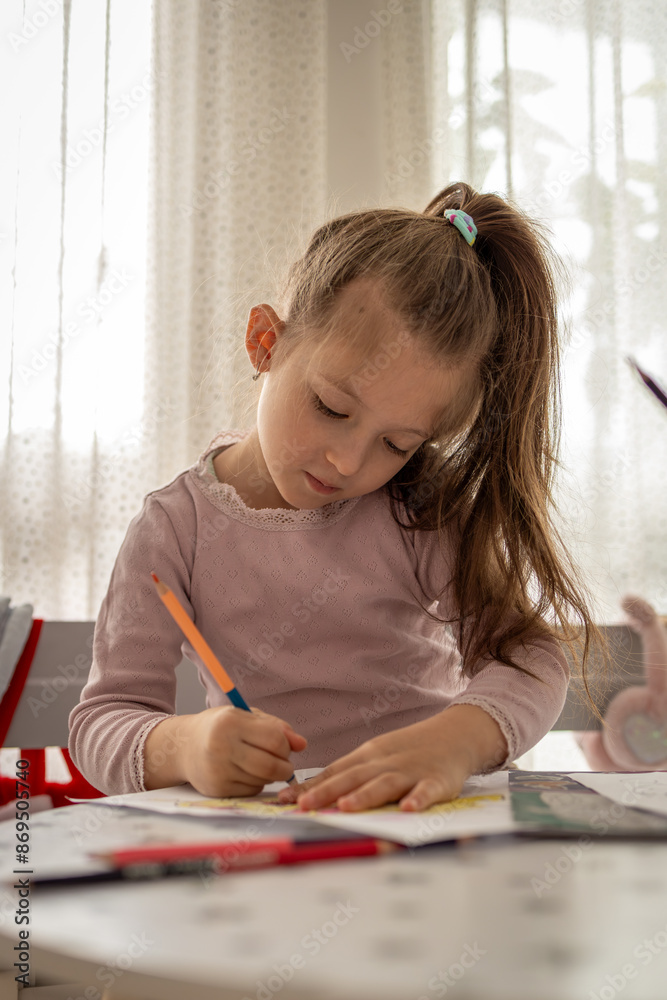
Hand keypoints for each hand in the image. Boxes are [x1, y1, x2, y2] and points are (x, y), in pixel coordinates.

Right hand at [182, 705, 306, 797]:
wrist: (184, 747)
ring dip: (272, 775)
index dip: (286, 745)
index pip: (274, 739)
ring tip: (264, 764)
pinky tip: (248, 772)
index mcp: (230, 723)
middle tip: (283, 762)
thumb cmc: (221, 727)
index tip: (284, 745)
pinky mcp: (218, 789)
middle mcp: (221, 747)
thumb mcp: (247, 717)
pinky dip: (257, 783)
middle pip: (271, 765)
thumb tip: (302, 744)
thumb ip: (277, 727)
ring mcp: (218, 771)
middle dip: (285, 766)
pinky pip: (251, 790)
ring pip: (263, 780)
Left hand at [277, 705, 507, 811]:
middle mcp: (385, 763)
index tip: (285, 801)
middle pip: (353, 777)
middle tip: (305, 806)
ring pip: (385, 783)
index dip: (311, 786)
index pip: (335, 772)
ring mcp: (411, 771)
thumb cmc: (408, 751)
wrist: (453, 735)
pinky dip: (418, 799)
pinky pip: (427, 791)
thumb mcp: (374, 757)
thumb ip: (346, 776)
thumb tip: (307, 794)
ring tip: (346, 807)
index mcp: (368, 757)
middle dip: (327, 792)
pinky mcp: (437, 781)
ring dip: (365, 795)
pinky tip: (408, 809)